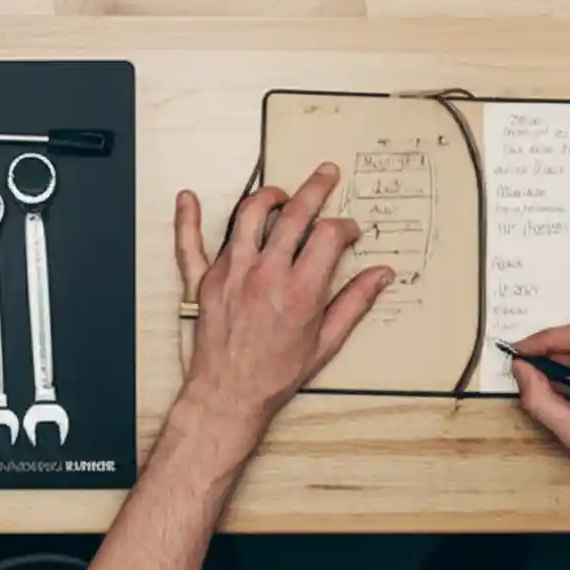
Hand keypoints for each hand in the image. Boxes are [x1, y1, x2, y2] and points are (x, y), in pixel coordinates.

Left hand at [173, 163, 394, 444]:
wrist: (230, 395)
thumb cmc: (276, 374)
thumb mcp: (325, 343)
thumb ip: (354, 303)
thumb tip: (382, 275)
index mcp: (300, 290)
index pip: (327, 235)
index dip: (344, 226)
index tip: (348, 231)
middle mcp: (265, 274)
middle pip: (294, 214)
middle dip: (316, 189)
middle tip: (327, 175)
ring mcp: (231, 273)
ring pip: (248, 216)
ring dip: (268, 197)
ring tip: (280, 194)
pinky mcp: (203, 282)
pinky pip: (189, 245)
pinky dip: (187, 219)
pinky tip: (188, 198)